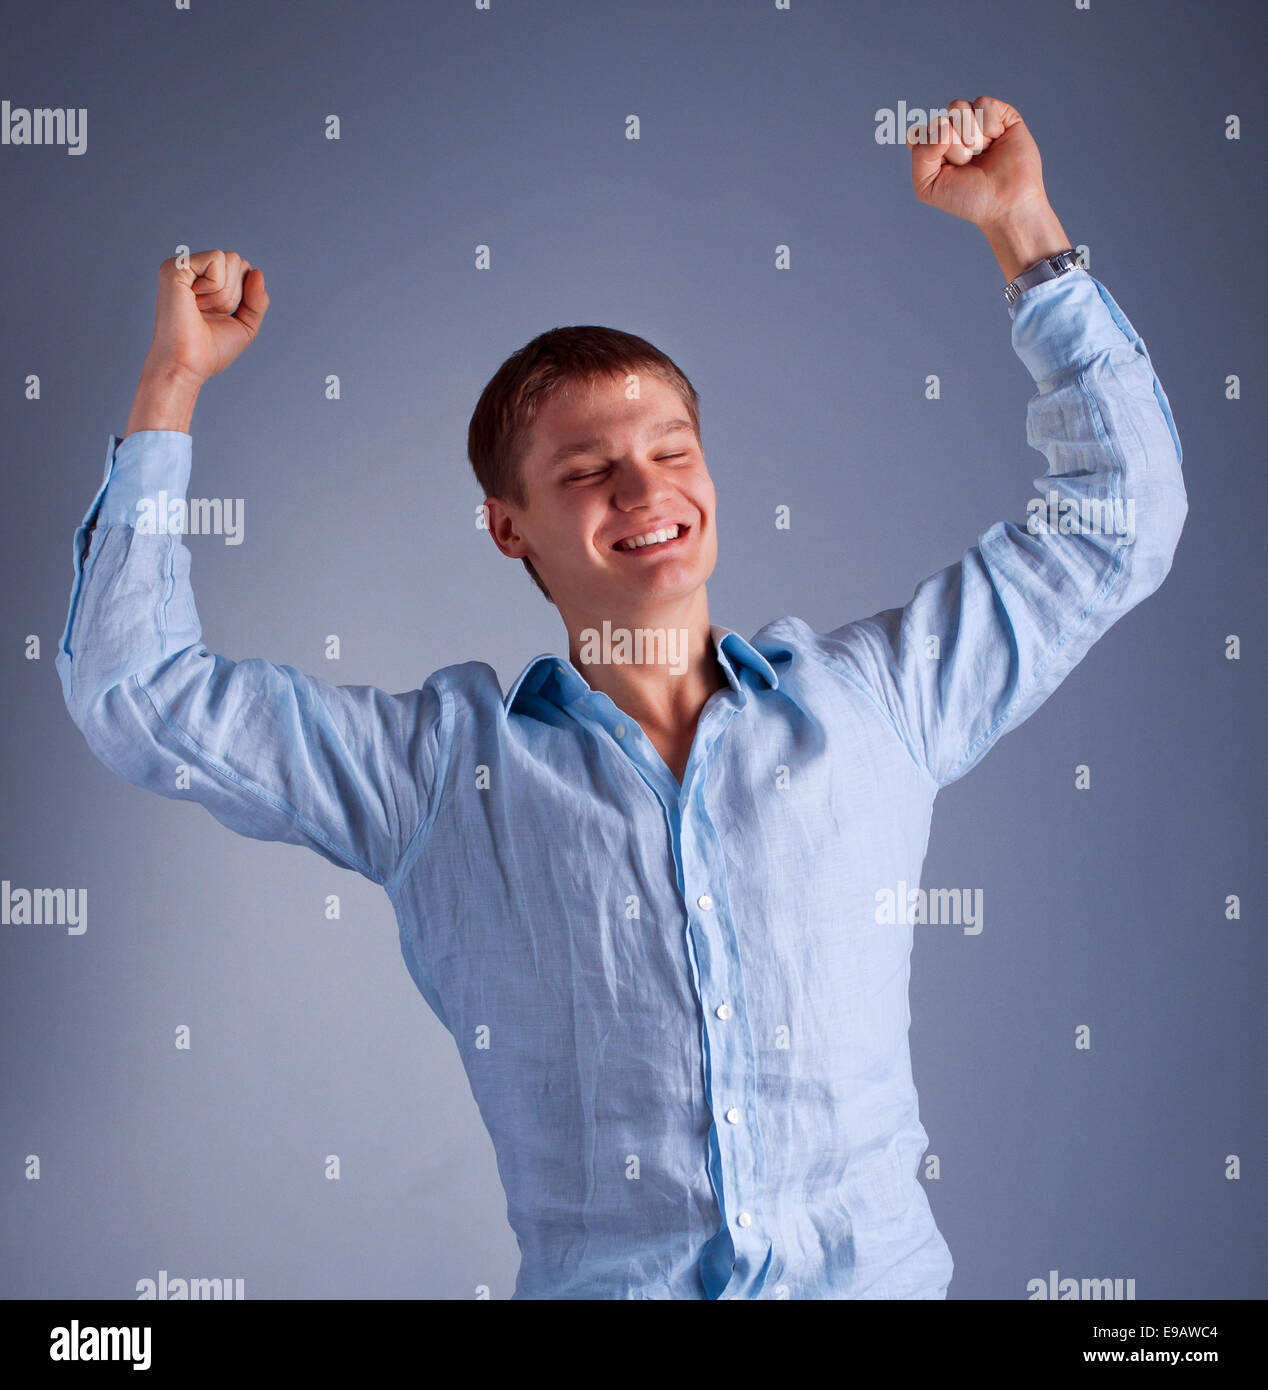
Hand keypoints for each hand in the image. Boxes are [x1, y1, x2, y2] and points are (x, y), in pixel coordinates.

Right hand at [142, 249, 268, 385]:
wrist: (189, 364)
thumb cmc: (211, 350)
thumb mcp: (246, 324)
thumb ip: (257, 299)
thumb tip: (257, 272)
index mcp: (206, 281)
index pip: (243, 270)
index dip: (243, 296)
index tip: (221, 315)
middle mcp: (194, 270)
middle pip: (239, 262)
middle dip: (235, 294)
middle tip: (210, 313)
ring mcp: (182, 266)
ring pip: (231, 259)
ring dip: (225, 293)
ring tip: (202, 308)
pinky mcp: (176, 266)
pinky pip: (217, 259)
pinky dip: (216, 285)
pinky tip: (195, 300)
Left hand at [905, 95, 1047, 230]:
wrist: (1004, 202)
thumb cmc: (967, 199)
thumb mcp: (928, 186)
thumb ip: (920, 154)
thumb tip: (943, 124)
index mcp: (932, 149)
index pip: (916, 134)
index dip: (927, 148)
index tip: (942, 168)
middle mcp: (952, 131)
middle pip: (937, 120)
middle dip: (951, 147)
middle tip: (966, 165)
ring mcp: (975, 121)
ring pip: (958, 107)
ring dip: (969, 135)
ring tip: (981, 152)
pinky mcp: (999, 114)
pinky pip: (982, 103)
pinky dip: (989, 125)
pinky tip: (997, 139)